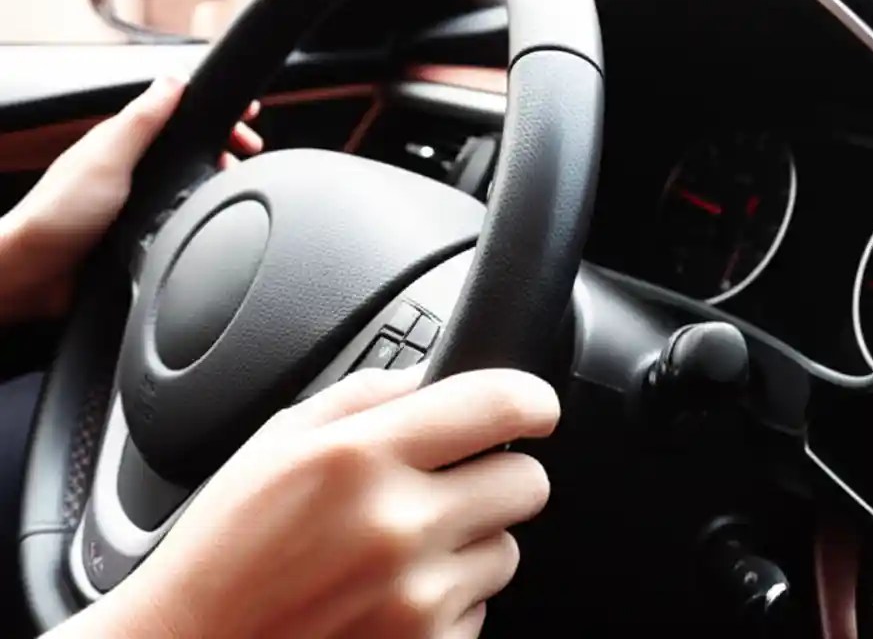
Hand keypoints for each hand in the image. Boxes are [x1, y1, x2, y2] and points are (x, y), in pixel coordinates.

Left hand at [0, 76, 261, 320]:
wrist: (33, 272)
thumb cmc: (58, 213)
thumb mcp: (108, 157)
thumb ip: (142, 120)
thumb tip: (174, 79)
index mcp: (123, 142)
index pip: (178, 113)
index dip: (216, 110)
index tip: (249, 113)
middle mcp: (130, 168)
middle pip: (188, 146)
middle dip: (225, 145)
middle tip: (251, 152)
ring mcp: (134, 200)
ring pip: (186, 180)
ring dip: (215, 179)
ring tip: (236, 183)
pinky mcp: (137, 232)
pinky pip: (177, 213)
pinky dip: (199, 209)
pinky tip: (210, 215)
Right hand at [60, 368, 557, 638]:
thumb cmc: (224, 555)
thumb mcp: (273, 447)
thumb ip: (361, 398)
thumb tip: (432, 377)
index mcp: (357, 459)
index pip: (497, 406)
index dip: (529, 400)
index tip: (534, 407)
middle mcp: (397, 527)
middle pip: (526, 482)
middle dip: (499, 478)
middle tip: (452, 488)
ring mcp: (417, 598)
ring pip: (507, 550)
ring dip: (470, 547)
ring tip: (397, 555)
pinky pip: (480, 610)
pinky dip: (449, 603)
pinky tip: (387, 600)